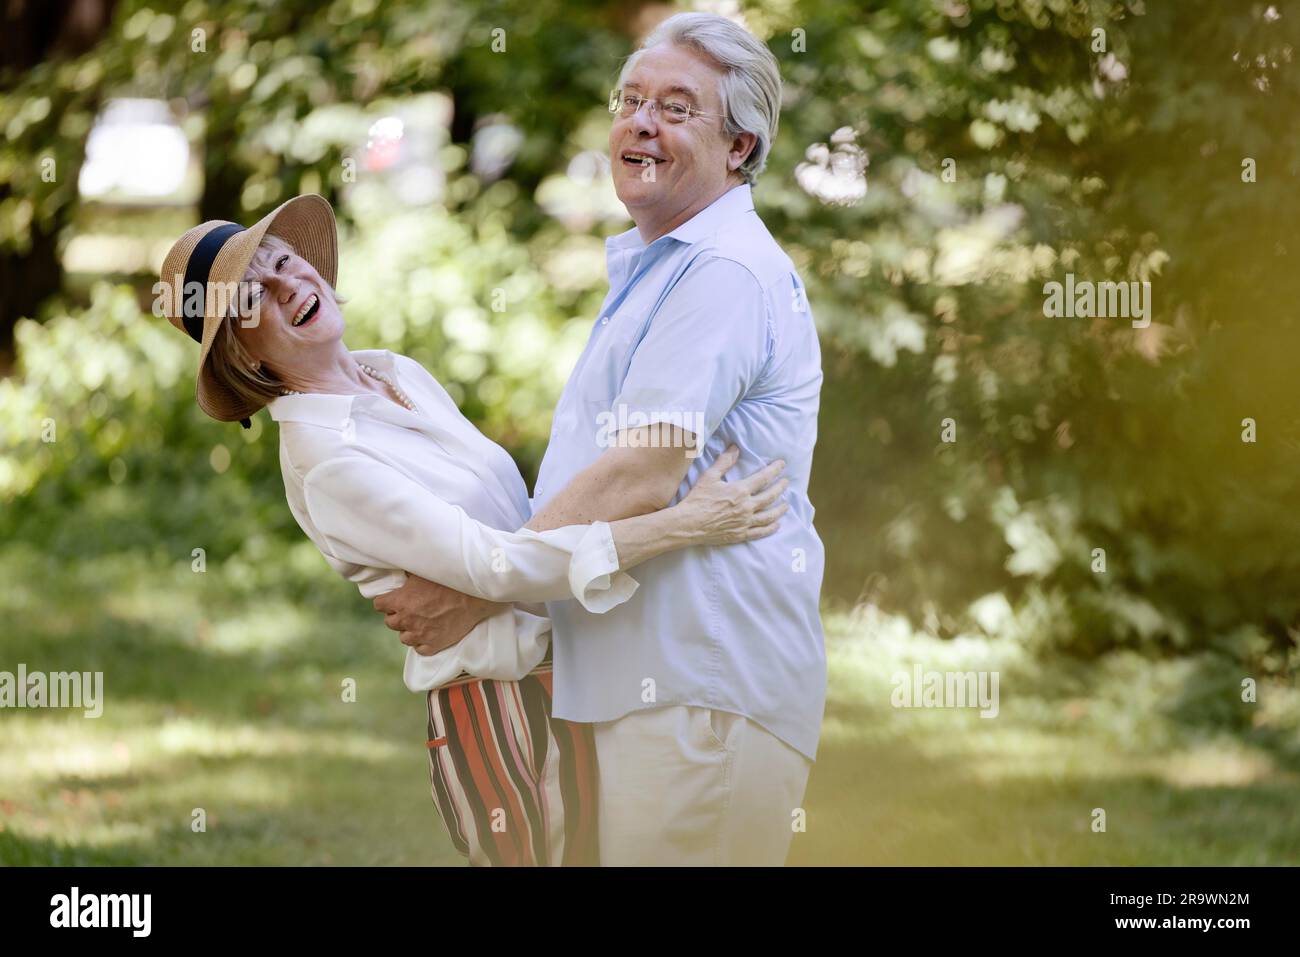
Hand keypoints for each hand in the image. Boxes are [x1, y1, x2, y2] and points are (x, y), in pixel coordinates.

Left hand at [372, 576, 507, 655]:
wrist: (474, 597)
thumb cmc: (450, 581)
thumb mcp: (424, 571)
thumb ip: (408, 574)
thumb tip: (399, 565)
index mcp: (401, 601)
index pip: (379, 605)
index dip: (386, 601)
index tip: (394, 599)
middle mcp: (407, 620)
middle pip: (390, 622)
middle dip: (397, 615)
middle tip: (409, 609)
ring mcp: (420, 635)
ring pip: (404, 637)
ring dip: (409, 630)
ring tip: (420, 621)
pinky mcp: (433, 645)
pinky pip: (419, 649)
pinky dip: (422, 642)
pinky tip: (429, 633)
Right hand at [673, 445, 788, 545]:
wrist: (688, 524)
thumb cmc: (697, 499)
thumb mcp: (709, 476)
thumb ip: (724, 462)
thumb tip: (735, 448)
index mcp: (740, 490)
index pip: (763, 478)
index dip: (775, 470)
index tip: (782, 464)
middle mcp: (746, 507)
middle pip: (770, 496)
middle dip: (780, 487)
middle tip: (786, 482)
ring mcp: (745, 522)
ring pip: (769, 516)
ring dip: (780, 509)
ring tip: (786, 504)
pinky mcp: (740, 534)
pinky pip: (760, 532)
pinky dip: (771, 528)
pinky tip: (777, 525)